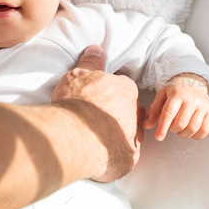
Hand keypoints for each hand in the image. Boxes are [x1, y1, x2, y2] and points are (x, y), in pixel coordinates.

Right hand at [51, 45, 144, 182]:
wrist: (73, 134)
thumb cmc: (76, 103)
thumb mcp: (79, 75)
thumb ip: (90, 62)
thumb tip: (97, 49)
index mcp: (125, 90)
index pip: (124, 92)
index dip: (110, 99)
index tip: (98, 105)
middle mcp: (134, 113)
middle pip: (130, 115)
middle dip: (117, 119)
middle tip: (96, 124)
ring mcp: (133, 137)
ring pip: (129, 138)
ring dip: (117, 139)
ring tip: (96, 143)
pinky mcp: (128, 160)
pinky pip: (123, 159)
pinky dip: (113, 159)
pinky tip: (98, 159)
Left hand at [144, 72, 208, 140]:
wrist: (193, 82)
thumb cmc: (175, 92)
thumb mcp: (162, 96)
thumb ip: (154, 110)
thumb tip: (148, 126)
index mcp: (177, 94)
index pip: (169, 113)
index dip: (163, 127)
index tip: (158, 137)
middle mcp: (192, 100)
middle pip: (181, 123)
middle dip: (173, 129)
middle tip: (172, 125)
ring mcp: (203, 106)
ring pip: (193, 128)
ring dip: (183, 134)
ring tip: (181, 128)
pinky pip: (205, 130)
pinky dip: (196, 136)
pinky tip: (191, 132)